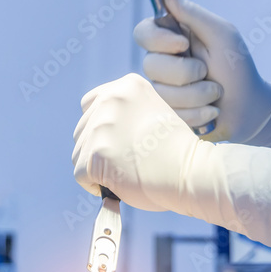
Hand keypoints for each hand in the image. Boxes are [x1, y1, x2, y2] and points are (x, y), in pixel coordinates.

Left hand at [72, 74, 270, 250]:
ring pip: (79, 153)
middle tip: (124, 163)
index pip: (90, 104)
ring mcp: (101, 127)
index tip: (113, 141)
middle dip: (96, 150)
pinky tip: (118, 184)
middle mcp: (110, 101)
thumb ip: (126, 114)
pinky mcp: (95, 154)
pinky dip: (95, 185)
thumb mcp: (154, 113)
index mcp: (126, 86)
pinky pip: (80, 174)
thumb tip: (101, 133)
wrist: (192, 172)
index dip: (98, 126)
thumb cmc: (178, 151)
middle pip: (82, 131)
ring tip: (126, 172)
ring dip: (95, 168)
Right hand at [135, 0, 270, 155]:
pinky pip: (172, 114)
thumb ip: (194, 15)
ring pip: (162, 93)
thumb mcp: (221, 35)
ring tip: (215, 94)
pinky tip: (211, 111)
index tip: (182, 44)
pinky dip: (198, 113)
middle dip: (186, 72)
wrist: (251, 108)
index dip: (157, 40)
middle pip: (151, 65)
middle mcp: (163, 63)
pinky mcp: (169, 113)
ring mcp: (164, 89)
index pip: (143, 32)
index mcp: (173, 39)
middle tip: (208, 72)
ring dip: (197, 95)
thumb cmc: (238, 67)